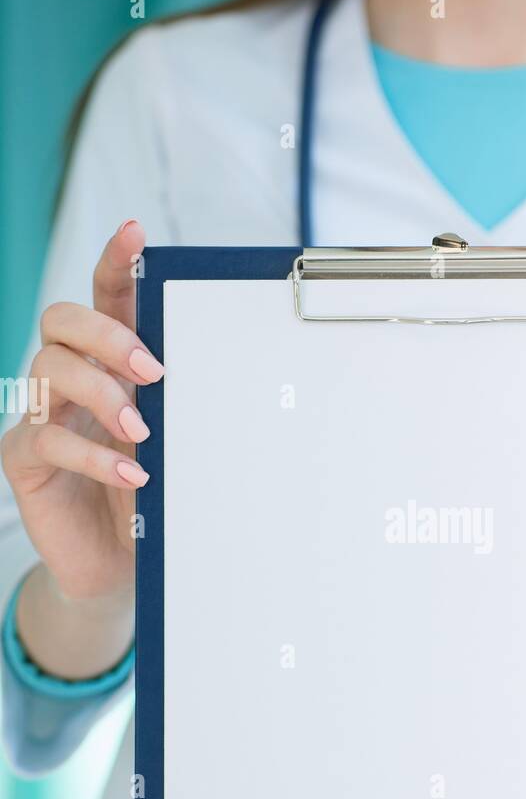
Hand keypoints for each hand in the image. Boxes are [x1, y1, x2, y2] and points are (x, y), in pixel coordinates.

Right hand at [1, 219, 162, 677]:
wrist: (117, 564)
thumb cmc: (149, 495)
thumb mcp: (175, 445)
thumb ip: (180, 408)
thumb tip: (225, 376)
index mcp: (107, 364)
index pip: (105, 298)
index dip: (114, 262)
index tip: (136, 235)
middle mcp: (69, 380)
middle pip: (63, 319)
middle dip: (109, 334)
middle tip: (154, 370)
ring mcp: (42, 415)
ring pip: (49, 368)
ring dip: (101, 392)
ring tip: (142, 432)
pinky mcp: (26, 459)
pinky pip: (45, 438)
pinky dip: (93, 454)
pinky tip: (130, 473)